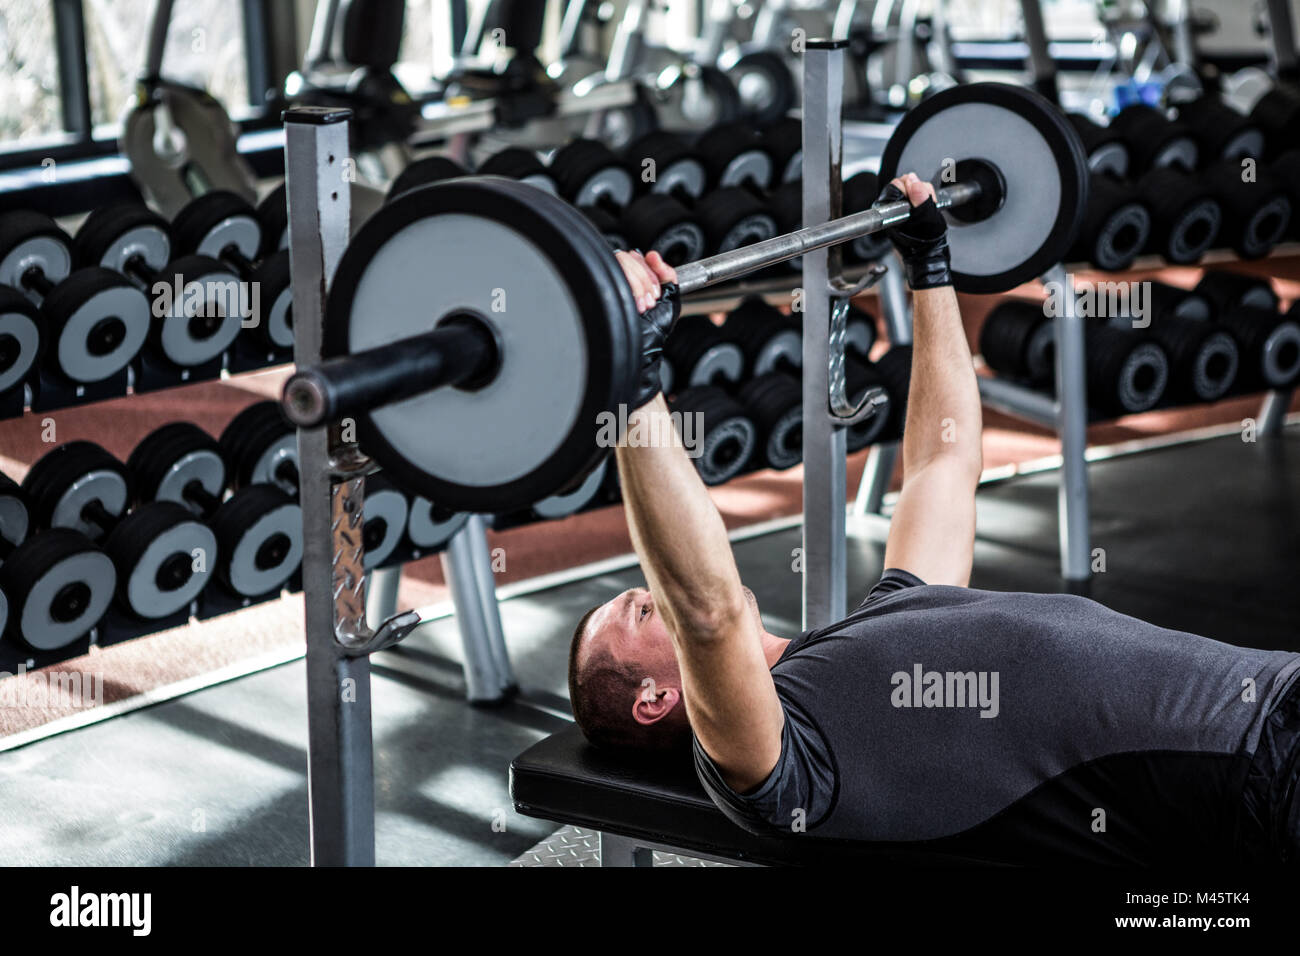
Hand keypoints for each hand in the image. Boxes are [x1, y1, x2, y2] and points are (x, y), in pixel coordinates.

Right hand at [616, 250, 679, 408]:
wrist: (640, 355)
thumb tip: (656, 258)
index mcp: (631, 279)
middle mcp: (616, 280)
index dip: (650, 270)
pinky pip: (613, 272)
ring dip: (639, 285)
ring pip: (620, 262)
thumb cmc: (652, 336)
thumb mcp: (670, 301)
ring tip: (641, 307)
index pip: (636, 257)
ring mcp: (604, 285)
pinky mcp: (595, 290)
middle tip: (650, 303)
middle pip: (628, 257)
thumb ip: (669, 276)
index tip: (656, 287)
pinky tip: (633, 306)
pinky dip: (630, 287)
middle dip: (646, 280)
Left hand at [879, 172, 951, 290]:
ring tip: (928, 206)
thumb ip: (920, 197)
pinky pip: (915, 192)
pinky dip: (924, 196)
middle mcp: (890, 208)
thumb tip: (913, 180)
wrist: (929, 252)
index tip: (920, 196)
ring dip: (923, 193)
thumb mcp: (927, 217)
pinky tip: (927, 207)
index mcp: (889, 211)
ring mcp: (898, 207)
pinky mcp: (906, 207)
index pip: (896, 184)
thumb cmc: (926, 240)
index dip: (911, 187)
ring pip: (910, 186)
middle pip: (903, 183)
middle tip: (926, 202)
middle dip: (919, 189)